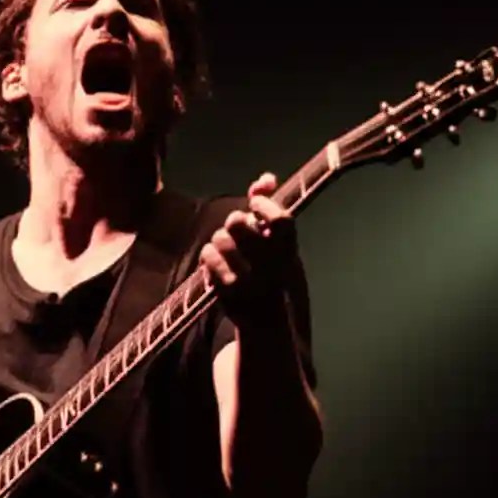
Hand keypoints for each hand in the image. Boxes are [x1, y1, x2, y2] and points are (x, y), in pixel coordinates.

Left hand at [199, 172, 298, 327]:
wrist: (266, 320)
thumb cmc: (272, 270)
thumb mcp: (278, 243)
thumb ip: (270, 207)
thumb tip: (266, 178)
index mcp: (289, 251)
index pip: (281, 219)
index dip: (263, 204)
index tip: (255, 204)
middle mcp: (271, 266)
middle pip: (237, 222)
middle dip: (234, 221)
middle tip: (238, 229)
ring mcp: (248, 280)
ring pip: (218, 238)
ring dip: (220, 240)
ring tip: (229, 251)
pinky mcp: (226, 291)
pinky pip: (208, 256)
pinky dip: (210, 257)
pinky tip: (219, 267)